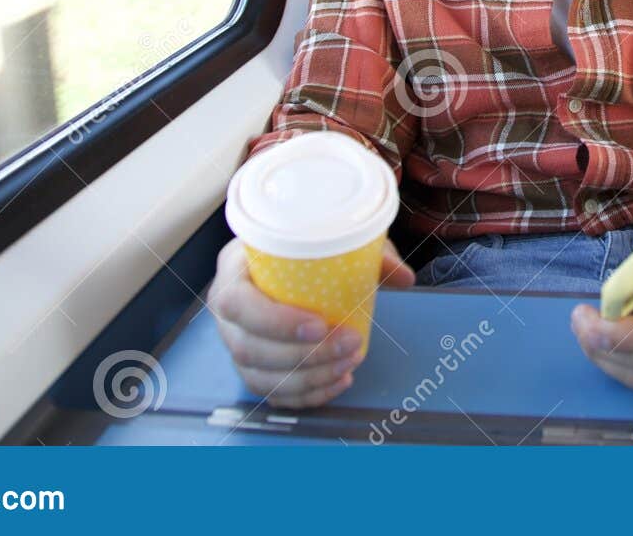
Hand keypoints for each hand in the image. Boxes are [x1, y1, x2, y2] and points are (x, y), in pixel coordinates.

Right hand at [206, 236, 414, 407]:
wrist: (290, 261)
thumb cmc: (304, 248)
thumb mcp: (334, 237)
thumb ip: (369, 252)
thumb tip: (404, 277)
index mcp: (234, 270)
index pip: (237, 302)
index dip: (275, 321)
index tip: (319, 325)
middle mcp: (228, 312)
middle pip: (250, 347)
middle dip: (304, 356)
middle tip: (350, 344)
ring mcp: (236, 343)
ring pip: (260, 375)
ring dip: (309, 378)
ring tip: (348, 364)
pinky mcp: (252, 366)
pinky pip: (271, 392)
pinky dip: (306, 394)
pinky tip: (337, 381)